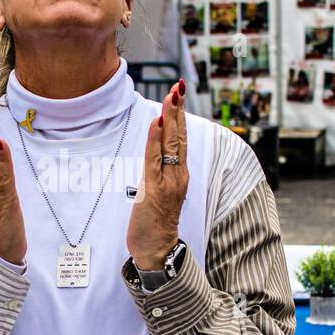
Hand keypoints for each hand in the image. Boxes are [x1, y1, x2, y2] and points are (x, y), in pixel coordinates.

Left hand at [126, 80, 187, 268]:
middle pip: (180, 136)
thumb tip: (155, 151)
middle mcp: (178, 175)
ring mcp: (168, 182)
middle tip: (179, 85)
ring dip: (170, 118)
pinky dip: (156, 139)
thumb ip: (161, 171)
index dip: (180, 116)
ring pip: (170, 144)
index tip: (179, 93)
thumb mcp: (161, 191)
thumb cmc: (156, 222)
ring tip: (172, 95)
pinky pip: (154, 159)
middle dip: (178, 109)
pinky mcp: (153, 189)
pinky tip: (158, 122)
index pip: (181, 139)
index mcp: (179, 174)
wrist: (157, 249)